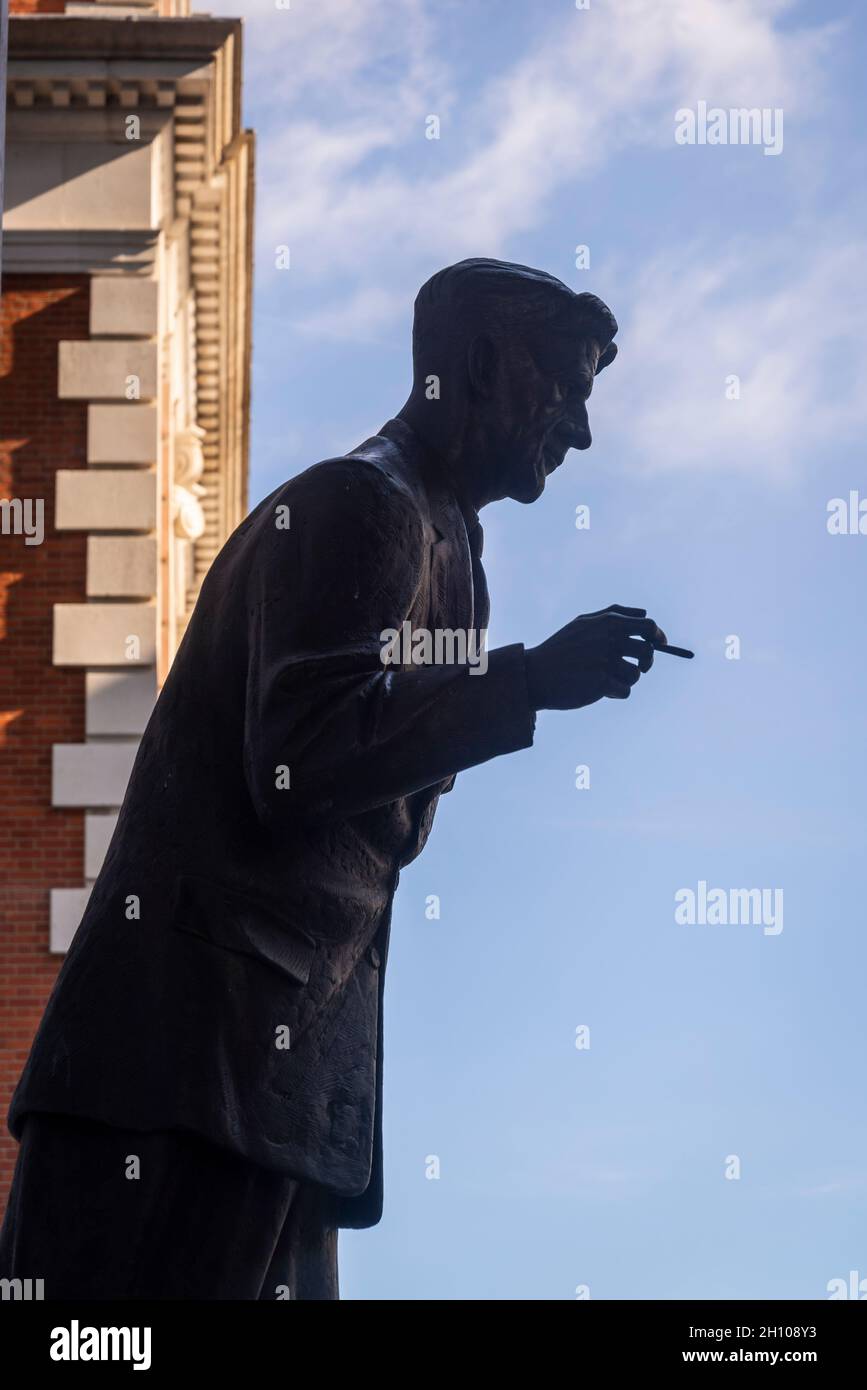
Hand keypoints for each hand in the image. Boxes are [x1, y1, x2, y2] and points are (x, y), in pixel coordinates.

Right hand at [524, 604, 666, 710]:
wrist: (536, 674)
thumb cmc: (562, 648)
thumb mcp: (583, 623)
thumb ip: (616, 614)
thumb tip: (645, 614)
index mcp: (608, 622)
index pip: (648, 626)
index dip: (657, 636)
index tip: (659, 645)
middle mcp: (610, 639)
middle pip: (648, 651)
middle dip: (647, 662)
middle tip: (640, 667)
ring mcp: (606, 661)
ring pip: (636, 674)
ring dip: (626, 679)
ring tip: (607, 679)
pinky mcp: (602, 682)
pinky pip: (625, 691)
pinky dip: (615, 693)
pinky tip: (598, 689)